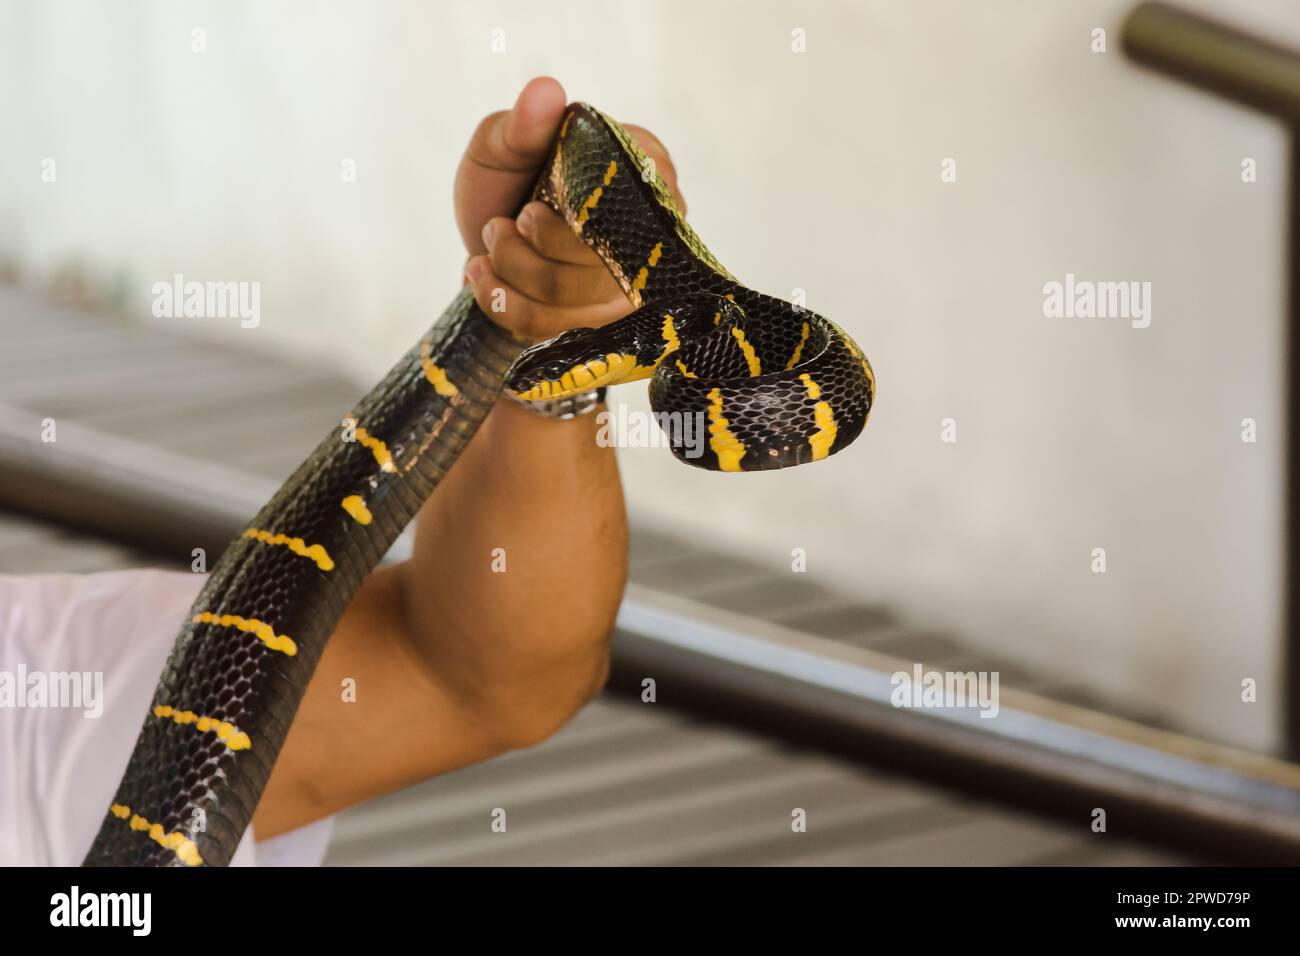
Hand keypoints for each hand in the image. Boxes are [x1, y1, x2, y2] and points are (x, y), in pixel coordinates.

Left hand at [454, 76, 685, 341]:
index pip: (625, 204)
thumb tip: (547, 91)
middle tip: (498, 227)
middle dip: (524, 249)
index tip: (527, 207)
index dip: (565, 217)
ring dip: (511, 273)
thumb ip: (521, 124)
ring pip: (571, 299)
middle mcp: (655, 227)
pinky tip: (485, 278)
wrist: (486, 245)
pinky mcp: (607, 325)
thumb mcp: (500, 146)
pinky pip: (556, 327)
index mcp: (646, 167)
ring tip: (491, 248)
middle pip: (597, 259)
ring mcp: (635, 283)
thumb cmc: (505, 184)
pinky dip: (505, 304)